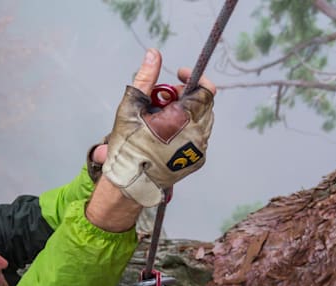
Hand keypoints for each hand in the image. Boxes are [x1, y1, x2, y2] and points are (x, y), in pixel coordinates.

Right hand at [102, 50, 215, 206]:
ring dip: (189, 112)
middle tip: (165, 98)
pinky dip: (189, 128)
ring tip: (165, 117)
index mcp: (184, 118)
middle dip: (187, 95)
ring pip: (204, 120)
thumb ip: (147, 78)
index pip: (206, 90)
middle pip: (205, 104)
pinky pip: (200, 136)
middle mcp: (198, 134)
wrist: (130, 182)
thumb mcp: (132, 107)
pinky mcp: (199, 160)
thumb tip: (155, 53)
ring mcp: (200, 149)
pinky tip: (168, 133)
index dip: (195, 78)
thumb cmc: (128, 145)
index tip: (179, 75)